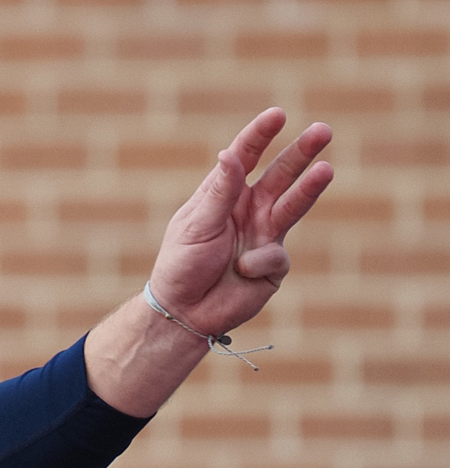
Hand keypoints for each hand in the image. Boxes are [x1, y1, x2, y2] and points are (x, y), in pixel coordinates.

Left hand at [148, 108, 333, 335]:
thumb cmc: (181, 265)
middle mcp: (250, 210)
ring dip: (310, 187)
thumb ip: (219, 192)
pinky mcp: (274, 264)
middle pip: (281, 175)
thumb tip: (230, 155)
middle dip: (302, 153)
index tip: (276, 115)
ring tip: (326, 169)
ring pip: (294, 205)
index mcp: (225, 196)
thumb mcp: (196, 225)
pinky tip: (241, 270)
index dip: (260, 137)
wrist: (184, 312)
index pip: (245, 158)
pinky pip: (275, 254)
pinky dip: (258, 261)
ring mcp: (265, 235)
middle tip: (324, 130)